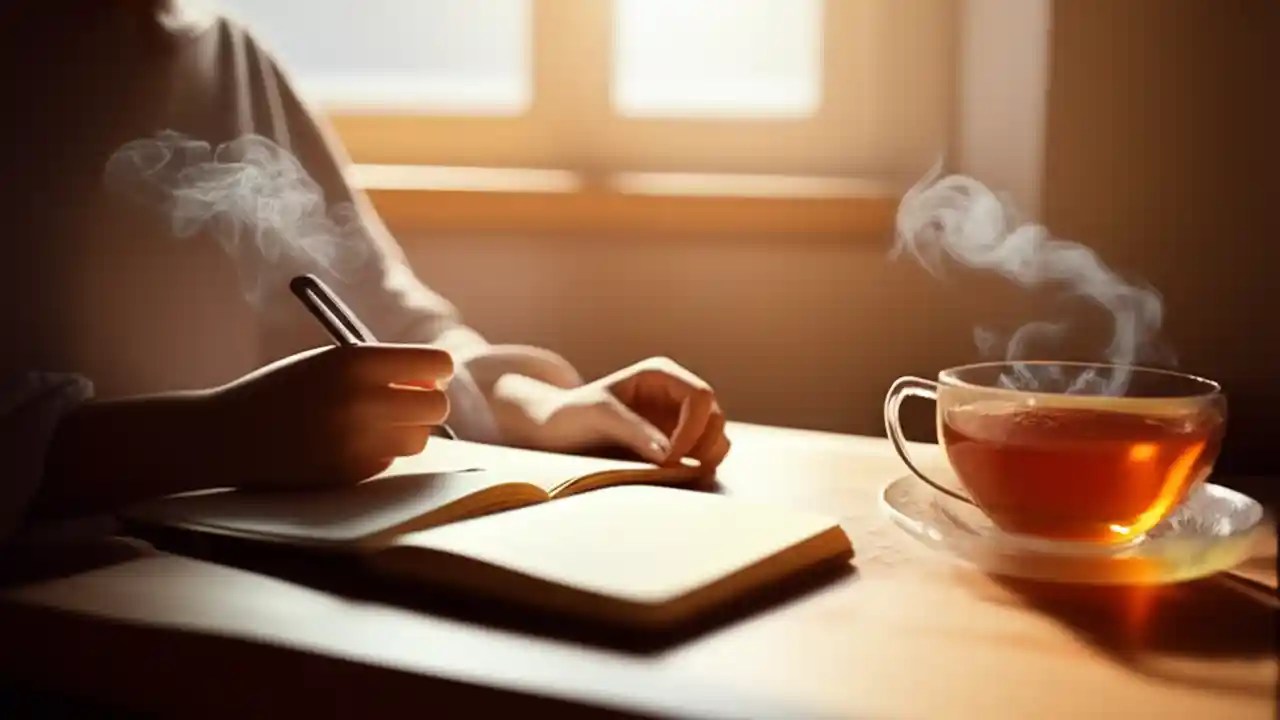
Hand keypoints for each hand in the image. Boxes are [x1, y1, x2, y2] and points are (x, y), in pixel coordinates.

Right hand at [208, 345, 453, 486]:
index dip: (435, 370)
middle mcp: (361, 401)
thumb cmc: (283, 390)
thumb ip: (380, 368)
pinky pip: (391, 461)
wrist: (228, 435)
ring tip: (372, 423)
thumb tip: (436, 382)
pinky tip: (345, 445)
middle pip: (437, 405)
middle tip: (406, 402)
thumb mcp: (328, 362)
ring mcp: (357, 442)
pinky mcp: (351, 474)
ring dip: (407, 431)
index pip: (435, 364)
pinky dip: (380, 453)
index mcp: (355, 361)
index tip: (425, 375)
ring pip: (420, 438)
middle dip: (427, 403)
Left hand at [493, 357, 729, 469]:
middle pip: (716, 417)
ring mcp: (678, 419)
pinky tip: (675, 477)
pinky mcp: (677, 443)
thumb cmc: (570, 416)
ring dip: (707, 457)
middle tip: (673, 470)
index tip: (667, 458)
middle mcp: (675, 394)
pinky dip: (700, 467)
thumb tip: (668, 455)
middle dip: (703, 445)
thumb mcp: (597, 415)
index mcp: (660, 374)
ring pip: (717, 437)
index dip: (693, 428)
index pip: (700, 396)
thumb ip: (633, 430)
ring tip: (677, 474)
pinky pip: (705, 455)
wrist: (554, 433)